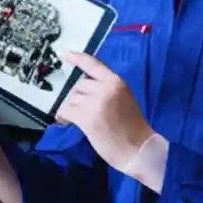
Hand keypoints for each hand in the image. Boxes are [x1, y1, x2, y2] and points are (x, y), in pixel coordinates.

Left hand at [55, 51, 154, 171]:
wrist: (139, 149)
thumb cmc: (132, 127)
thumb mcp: (123, 99)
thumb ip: (106, 90)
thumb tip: (82, 89)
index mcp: (116, 82)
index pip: (93, 64)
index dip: (76, 58)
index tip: (63, 53)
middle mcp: (105, 88)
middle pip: (79, 85)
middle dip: (77, 97)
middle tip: (82, 110)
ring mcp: (95, 103)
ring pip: (71, 99)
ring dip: (71, 108)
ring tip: (77, 119)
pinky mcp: (87, 118)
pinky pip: (66, 111)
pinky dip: (64, 117)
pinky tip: (66, 121)